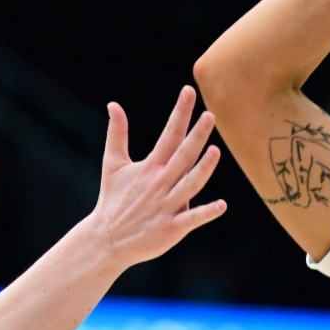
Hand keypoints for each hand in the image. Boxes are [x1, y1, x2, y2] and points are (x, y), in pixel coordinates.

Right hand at [88, 85, 226, 267]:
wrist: (107, 238)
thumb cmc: (113, 199)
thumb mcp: (113, 163)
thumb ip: (117, 133)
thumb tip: (113, 104)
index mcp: (151, 167)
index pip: (169, 134)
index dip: (180, 112)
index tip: (189, 91)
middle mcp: (160, 183)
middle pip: (183, 156)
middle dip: (196, 136)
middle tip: (210, 116)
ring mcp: (166, 206)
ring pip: (189, 185)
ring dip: (202, 169)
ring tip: (216, 152)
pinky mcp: (171, 228)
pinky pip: (192, 218)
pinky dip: (206, 212)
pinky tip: (222, 205)